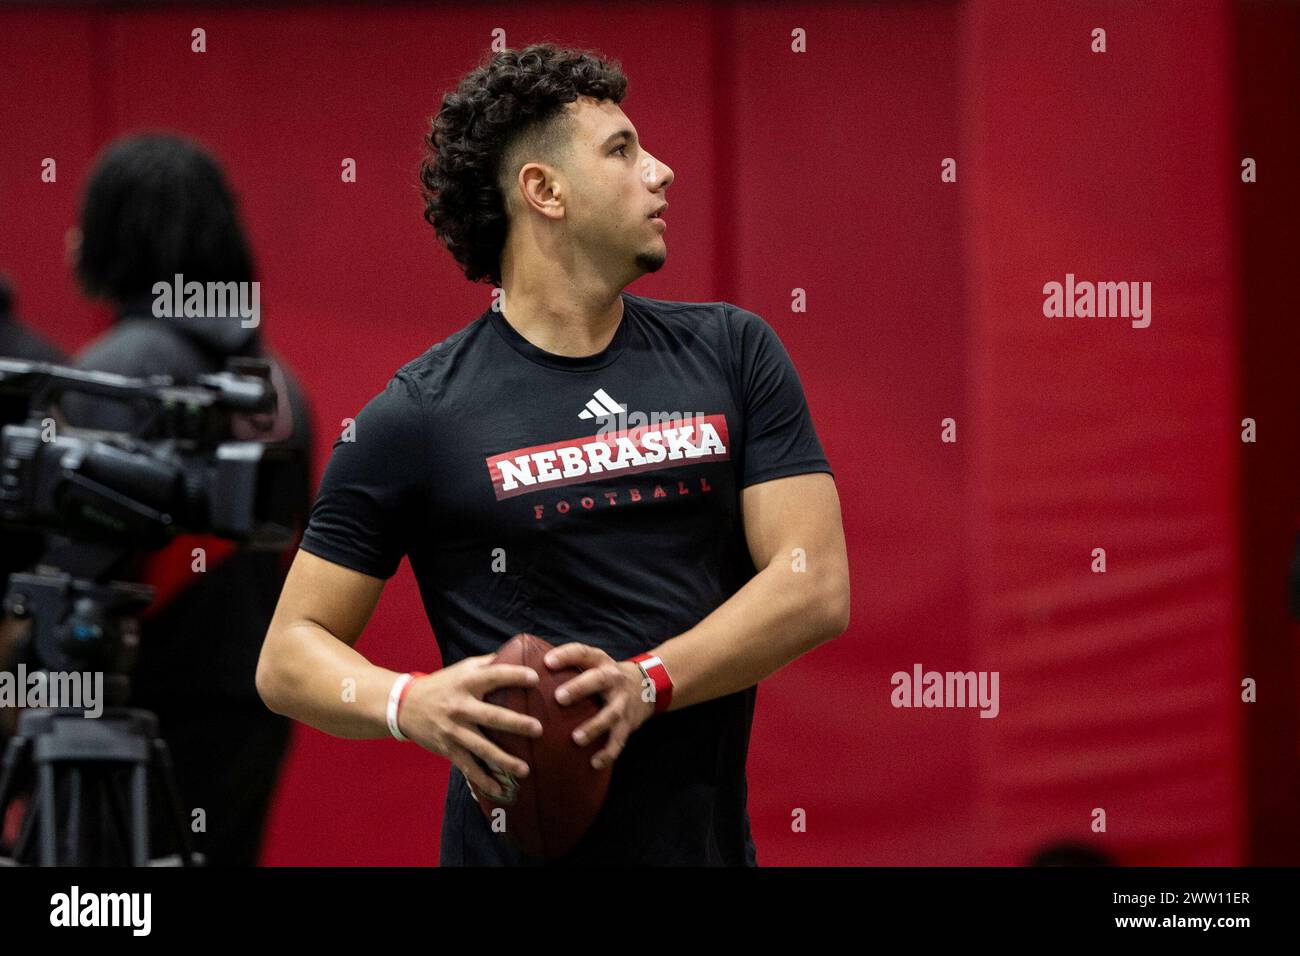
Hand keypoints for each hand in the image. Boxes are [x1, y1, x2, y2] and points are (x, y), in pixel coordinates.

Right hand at [395, 655, 544, 799]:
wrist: (404, 705)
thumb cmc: (442, 684)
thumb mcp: (462, 668)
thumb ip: (488, 663)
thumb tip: (519, 655)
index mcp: (466, 683)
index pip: (493, 676)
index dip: (514, 675)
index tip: (535, 678)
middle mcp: (460, 707)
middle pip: (491, 716)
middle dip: (516, 724)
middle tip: (538, 729)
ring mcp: (454, 730)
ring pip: (482, 748)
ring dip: (504, 760)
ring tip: (525, 769)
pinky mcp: (448, 748)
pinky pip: (468, 767)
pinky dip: (484, 780)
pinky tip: (500, 790)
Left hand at [544, 643, 655, 769]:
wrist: (648, 686)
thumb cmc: (605, 676)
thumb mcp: (593, 664)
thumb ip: (568, 666)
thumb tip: (526, 671)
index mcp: (600, 662)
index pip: (583, 653)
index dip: (566, 655)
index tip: (547, 662)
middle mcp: (613, 680)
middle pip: (598, 680)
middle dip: (580, 688)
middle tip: (559, 698)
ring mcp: (622, 703)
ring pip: (610, 715)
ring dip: (594, 726)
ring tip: (576, 738)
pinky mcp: (627, 724)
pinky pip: (618, 741)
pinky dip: (608, 753)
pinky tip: (594, 763)